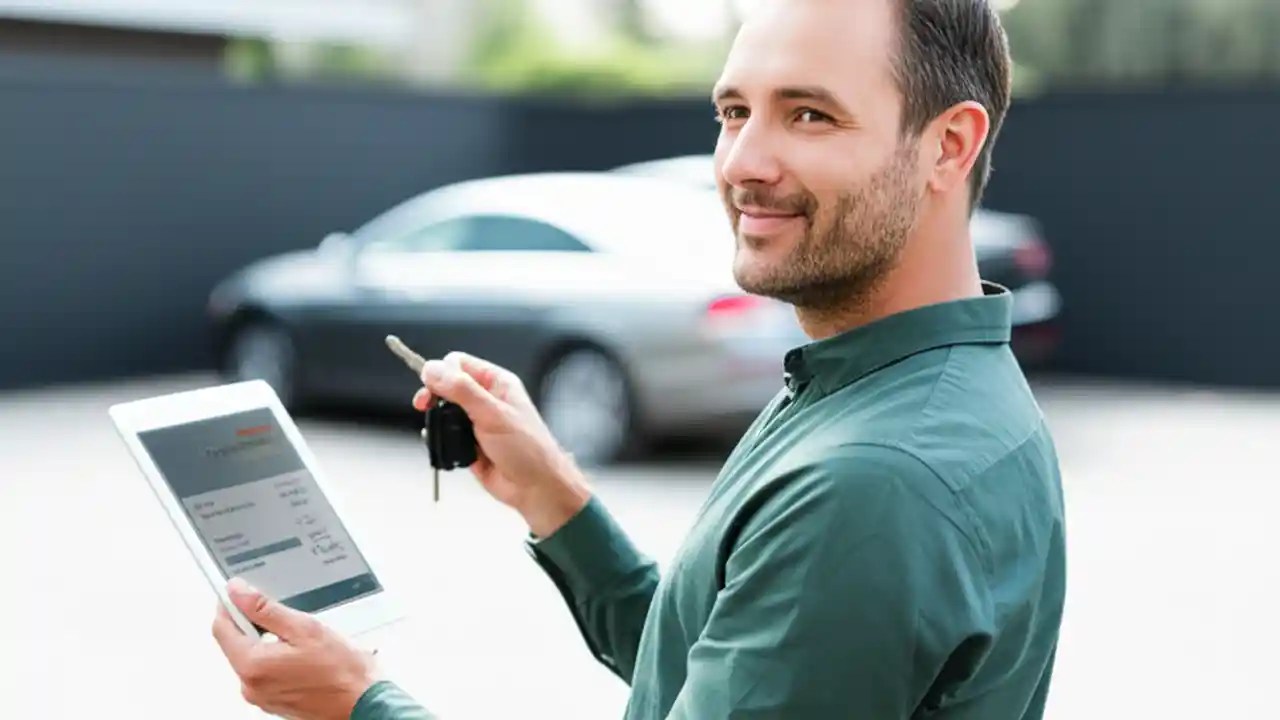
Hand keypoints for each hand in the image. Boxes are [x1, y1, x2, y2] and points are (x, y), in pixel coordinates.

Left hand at [212, 578, 379, 719]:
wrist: (362, 703)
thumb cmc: (342, 671)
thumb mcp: (304, 628)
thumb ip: (265, 609)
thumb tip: (239, 592)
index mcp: (253, 665)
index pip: (222, 627)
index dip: (230, 604)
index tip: (241, 592)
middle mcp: (250, 685)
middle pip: (235, 643)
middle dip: (252, 624)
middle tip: (283, 615)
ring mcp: (261, 696)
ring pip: (251, 657)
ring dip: (267, 641)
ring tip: (300, 639)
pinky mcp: (273, 702)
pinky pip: (264, 672)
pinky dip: (276, 658)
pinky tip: (301, 655)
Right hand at [414, 351, 589, 536]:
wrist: (535, 489)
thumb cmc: (528, 449)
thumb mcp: (493, 414)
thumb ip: (461, 390)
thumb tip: (432, 369)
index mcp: (496, 383)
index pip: (459, 363)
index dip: (442, 372)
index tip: (430, 386)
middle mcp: (486, 399)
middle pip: (446, 386)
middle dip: (433, 395)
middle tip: (424, 405)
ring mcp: (477, 422)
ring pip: (443, 412)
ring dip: (437, 420)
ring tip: (438, 430)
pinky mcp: (469, 443)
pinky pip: (445, 435)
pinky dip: (439, 439)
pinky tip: (442, 446)